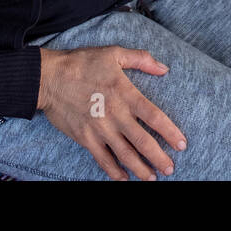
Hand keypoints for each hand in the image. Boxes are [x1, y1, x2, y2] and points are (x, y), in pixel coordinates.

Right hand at [37, 46, 185, 180]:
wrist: (49, 78)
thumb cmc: (82, 63)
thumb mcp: (114, 53)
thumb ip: (141, 59)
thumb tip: (164, 68)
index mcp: (125, 94)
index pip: (154, 116)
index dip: (170, 132)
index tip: (181, 144)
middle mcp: (115, 115)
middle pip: (143, 141)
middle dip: (159, 157)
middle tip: (170, 168)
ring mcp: (100, 129)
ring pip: (125, 154)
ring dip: (140, 168)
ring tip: (152, 178)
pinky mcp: (85, 138)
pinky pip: (102, 159)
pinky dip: (114, 171)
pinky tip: (123, 178)